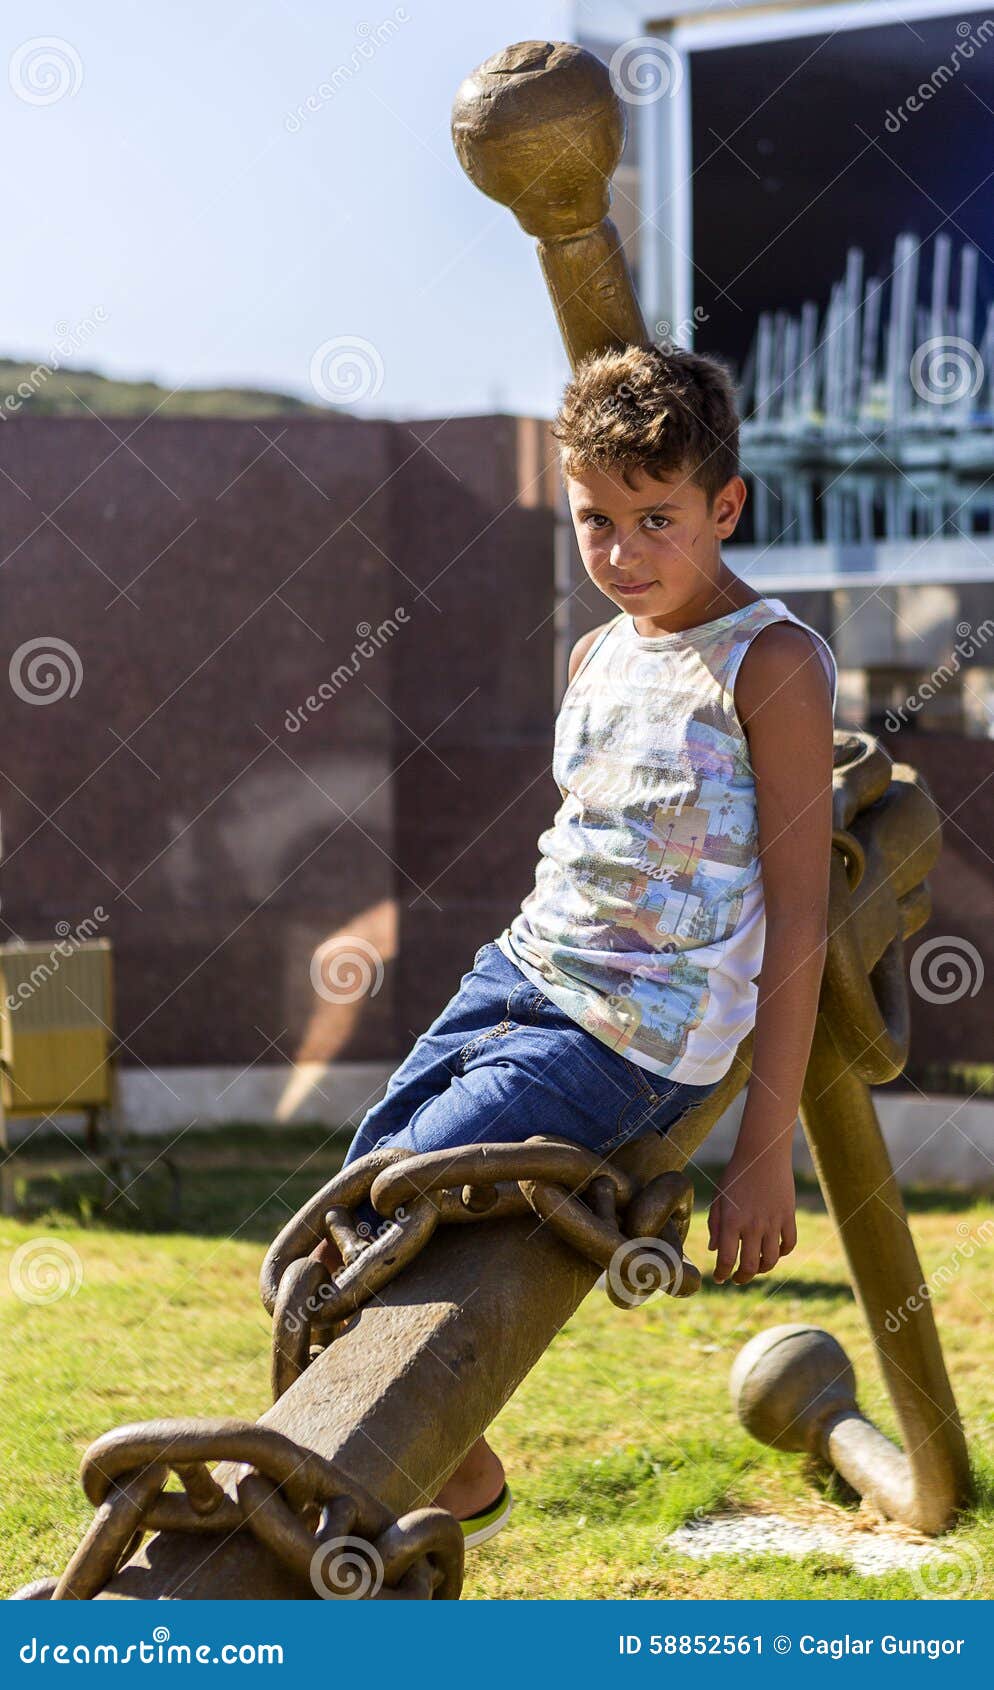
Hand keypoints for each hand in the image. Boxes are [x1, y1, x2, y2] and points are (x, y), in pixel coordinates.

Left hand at [708, 1145, 795, 1284]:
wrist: (762, 1153)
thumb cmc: (735, 1174)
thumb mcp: (719, 1197)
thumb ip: (715, 1224)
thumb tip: (714, 1250)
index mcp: (731, 1221)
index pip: (727, 1260)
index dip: (722, 1274)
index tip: (720, 1278)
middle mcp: (753, 1225)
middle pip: (750, 1266)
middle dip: (742, 1277)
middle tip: (737, 1279)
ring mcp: (773, 1222)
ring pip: (771, 1260)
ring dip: (762, 1269)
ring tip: (755, 1267)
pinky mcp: (788, 1216)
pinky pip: (788, 1244)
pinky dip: (782, 1252)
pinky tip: (774, 1251)